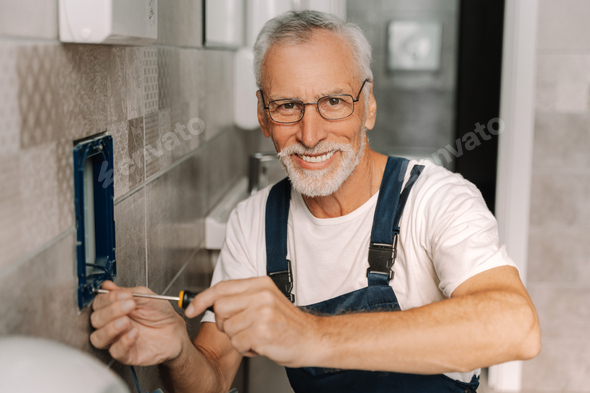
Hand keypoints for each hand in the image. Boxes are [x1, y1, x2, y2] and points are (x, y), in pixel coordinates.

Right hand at [90, 281, 189, 365]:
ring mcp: (117, 340)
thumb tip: (107, 285)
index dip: (108, 298)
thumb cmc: (160, 313)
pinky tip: (134, 333)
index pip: (98, 304)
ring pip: (98, 338)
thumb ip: (127, 292)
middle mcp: (112, 325)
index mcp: (114, 309)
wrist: (175, 330)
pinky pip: (116, 352)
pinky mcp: (126, 355)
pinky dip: (123, 342)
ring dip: (110, 328)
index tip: (125, 294)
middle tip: (129, 305)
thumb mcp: (146, 296)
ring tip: (127, 321)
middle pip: (95, 320)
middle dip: (111, 311)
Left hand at [185, 277, 320, 367]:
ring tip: (257, 336)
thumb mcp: (266, 301)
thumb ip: (242, 297)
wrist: (313, 339)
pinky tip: (261, 345)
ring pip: (228, 328)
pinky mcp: (262, 332)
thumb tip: (211, 301)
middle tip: (243, 328)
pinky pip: (238, 343)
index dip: (202, 299)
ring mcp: (262, 313)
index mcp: (260, 284)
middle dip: (226, 323)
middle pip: (220, 308)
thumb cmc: (288, 324)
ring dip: (238, 338)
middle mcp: (261, 295)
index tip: (191, 309)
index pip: (221, 287)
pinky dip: (246, 349)